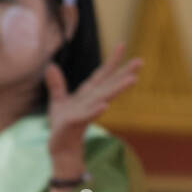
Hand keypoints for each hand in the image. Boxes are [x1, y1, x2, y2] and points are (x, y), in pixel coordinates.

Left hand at [46, 42, 141, 159]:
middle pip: (110, 84)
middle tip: (140, 61)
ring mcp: (86, 111)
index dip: (112, 60)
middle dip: (124, 73)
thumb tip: (51, 65)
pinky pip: (87, 115)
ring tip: (132, 80)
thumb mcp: (58, 101)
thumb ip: (57, 84)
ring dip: (117, 89)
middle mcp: (91, 101)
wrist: (60, 147)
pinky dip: (96, 110)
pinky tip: (105, 105)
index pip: (102, 74)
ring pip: (104, 97)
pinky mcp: (76, 123)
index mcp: (88, 94)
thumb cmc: (63, 125)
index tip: (122, 45)